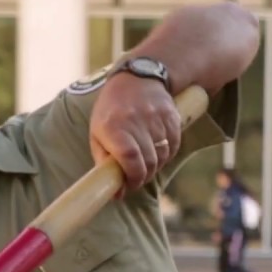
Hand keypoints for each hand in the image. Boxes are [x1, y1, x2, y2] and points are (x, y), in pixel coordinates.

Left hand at [88, 72, 181, 193]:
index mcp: (114, 127)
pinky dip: (166, 154)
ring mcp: (156, 118)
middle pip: (149, 162)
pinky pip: (173, 146)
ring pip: (162, 156)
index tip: (129, 185)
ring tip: (144, 162)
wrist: (137, 77)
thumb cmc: (111, 111)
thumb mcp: (97, 133)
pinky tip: (156, 150)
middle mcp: (136, 121)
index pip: (130, 159)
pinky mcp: (171, 117)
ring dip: (154, 166)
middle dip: (143, 176)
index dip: (133, 177)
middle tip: (135, 178)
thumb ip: (104, 162)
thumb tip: (117, 194)